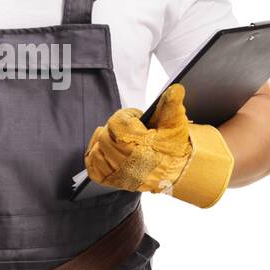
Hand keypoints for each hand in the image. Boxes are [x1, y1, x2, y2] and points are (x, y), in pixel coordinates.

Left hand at [83, 83, 234, 207]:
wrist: (176, 171)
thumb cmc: (174, 148)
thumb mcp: (175, 123)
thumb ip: (172, 104)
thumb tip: (175, 89)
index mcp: (140, 145)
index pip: (117, 121)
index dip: (127, 116)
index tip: (138, 119)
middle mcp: (126, 161)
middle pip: (105, 135)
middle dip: (116, 129)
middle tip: (129, 130)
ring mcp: (118, 173)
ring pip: (97, 150)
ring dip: (105, 141)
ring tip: (118, 139)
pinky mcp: (113, 180)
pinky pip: (93, 167)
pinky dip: (95, 157)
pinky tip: (104, 151)